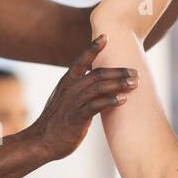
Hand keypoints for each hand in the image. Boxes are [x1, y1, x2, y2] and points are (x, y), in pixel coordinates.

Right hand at [28, 34, 136, 160]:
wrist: (42, 141)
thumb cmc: (57, 121)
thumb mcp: (65, 99)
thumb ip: (79, 89)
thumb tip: (98, 84)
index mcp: (66, 82)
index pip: (81, 60)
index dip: (93, 48)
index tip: (106, 37)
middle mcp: (70, 89)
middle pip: (97, 74)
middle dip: (118, 72)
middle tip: (135, 72)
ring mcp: (73, 102)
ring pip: (98, 87)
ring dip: (119, 84)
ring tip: (135, 84)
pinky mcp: (76, 117)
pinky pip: (95, 106)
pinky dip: (110, 101)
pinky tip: (123, 99)